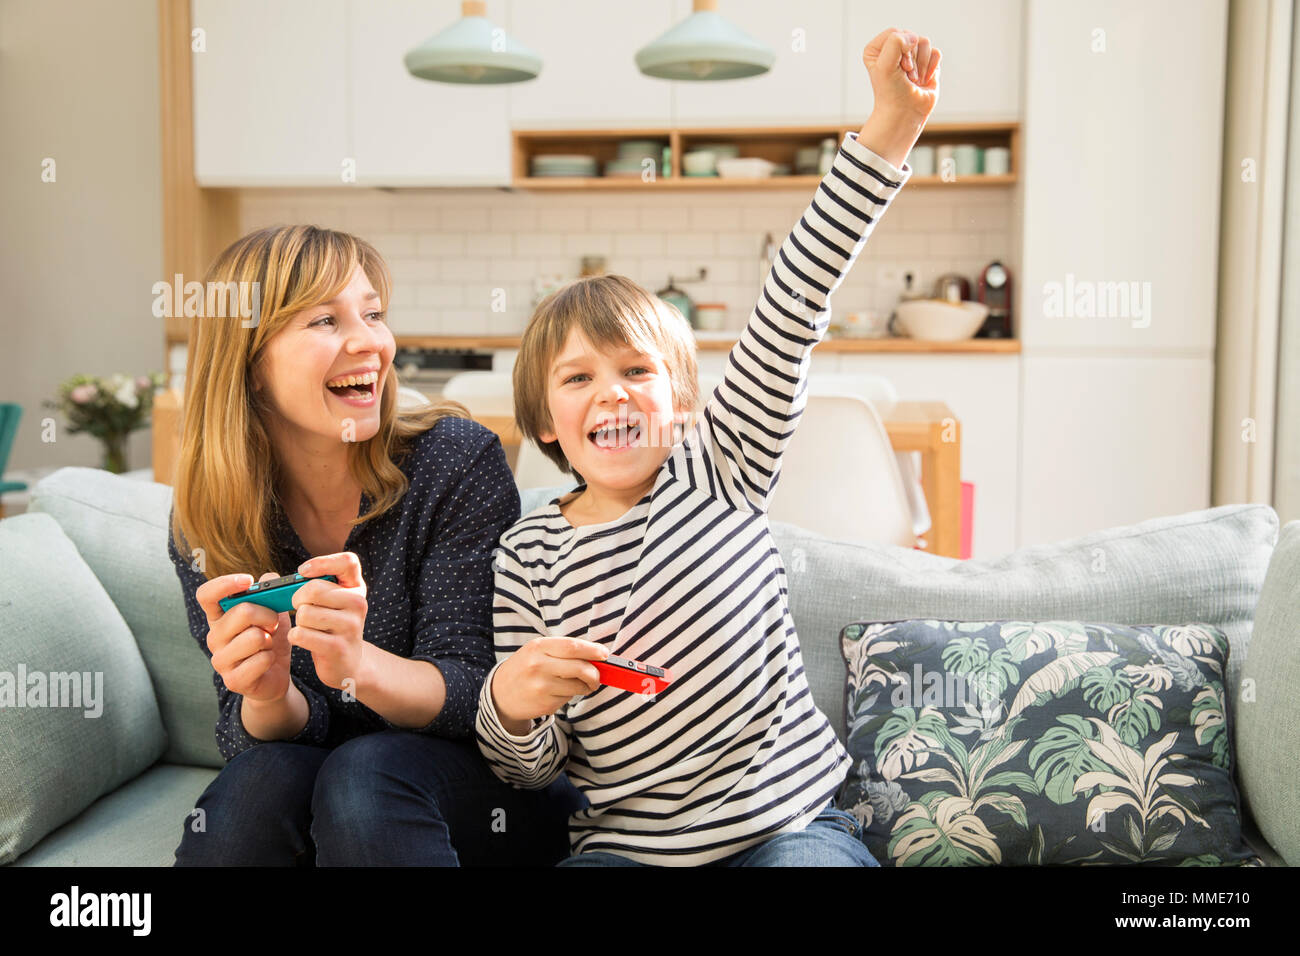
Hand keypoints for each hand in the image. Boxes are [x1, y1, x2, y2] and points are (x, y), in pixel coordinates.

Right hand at [196, 571, 292, 702]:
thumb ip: (269, 592)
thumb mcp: (273, 612)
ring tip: (267, 645)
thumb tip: (269, 577)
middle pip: (242, 612)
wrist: (274, 676)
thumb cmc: (270, 640)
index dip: (224, 584)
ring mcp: (220, 660)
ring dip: (270, 639)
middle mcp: (214, 636)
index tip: (248, 580)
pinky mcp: (232, 680)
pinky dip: (271, 658)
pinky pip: (261, 660)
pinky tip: (266, 662)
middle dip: (268, 614)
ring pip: (255, 637)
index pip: (206, 595)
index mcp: (218, 617)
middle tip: (273, 623)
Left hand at [291, 552, 368, 691]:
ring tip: (309, 627)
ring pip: (304, 613)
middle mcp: (358, 603)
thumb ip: (315, 585)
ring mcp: (350, 626)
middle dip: (297, 598)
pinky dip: (295, 637)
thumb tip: (279, 581)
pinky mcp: (337, 648)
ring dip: (298, 622)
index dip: (322, 562)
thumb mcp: (332, 601)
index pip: (348, 562)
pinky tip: (305, 640)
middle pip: (314, 589)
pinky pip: (301, 634)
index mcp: (357, 587)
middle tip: (301, 607)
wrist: (347, 662)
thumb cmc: (331, 625)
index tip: (302, 571)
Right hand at [491, 636, 608, 728]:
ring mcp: (541, 686)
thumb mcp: (538, 651)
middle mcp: (538, 665)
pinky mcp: (544, 704)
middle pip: (580, 668)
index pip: (572, 646)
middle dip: (595, 673)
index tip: (605, 654)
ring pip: (578, 686)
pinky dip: (570, 696)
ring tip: (579, 685)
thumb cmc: (525, 668)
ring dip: (585, 687)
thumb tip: (597, 656)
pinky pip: (568, 699)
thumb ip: (563, 651)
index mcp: (538, 647)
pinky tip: (558, 692)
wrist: (500, 694)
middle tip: (597, 676)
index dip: (592, 650)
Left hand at [862, 28, 939, 122]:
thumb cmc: (891, 93)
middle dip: (912, 58)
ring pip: (925, 43)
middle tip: (906, 76)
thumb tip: (915, 38)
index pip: (895, 32)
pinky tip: (923, 80)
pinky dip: (932, 68)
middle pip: (911, 37)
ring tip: (913, 80)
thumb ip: (895, 43)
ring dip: (922, 65)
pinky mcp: (926, 63)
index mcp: (877, 49)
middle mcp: (893, 49)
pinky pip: (936, 53)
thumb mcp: (885, 66)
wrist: (905, 114)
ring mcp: (911, 56)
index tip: (899, 68)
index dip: (901, 49)